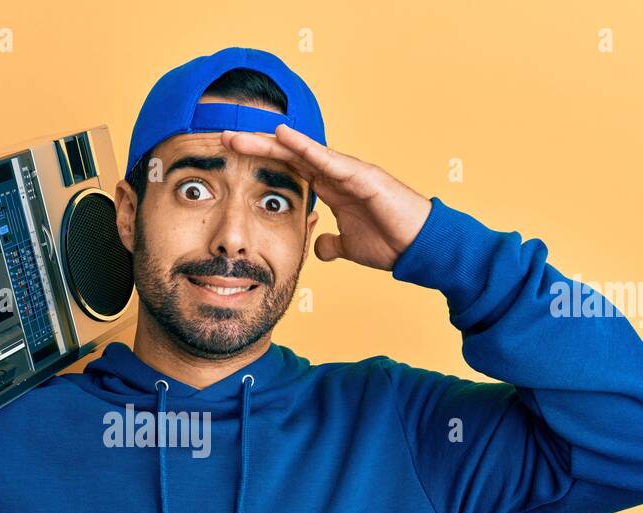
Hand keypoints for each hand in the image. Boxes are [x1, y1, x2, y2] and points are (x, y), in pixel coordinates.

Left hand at [221, 124, 431, 270]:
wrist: (420, 248)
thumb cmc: (391, 242)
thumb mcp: (350, 246)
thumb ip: (331, 244)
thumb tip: (317, 248)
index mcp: (330, 188)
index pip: (288, 168)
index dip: (260, 162)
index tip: (230, 158)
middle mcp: (336, 173)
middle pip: (288, 154)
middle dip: (255, 147)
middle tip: (222, 138)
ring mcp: (349, 171)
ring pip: (302, 151)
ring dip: (270, 142)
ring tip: (240, 135)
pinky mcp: (363, 176)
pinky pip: (328, 159)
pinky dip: (305, 147)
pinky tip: (282, 136)